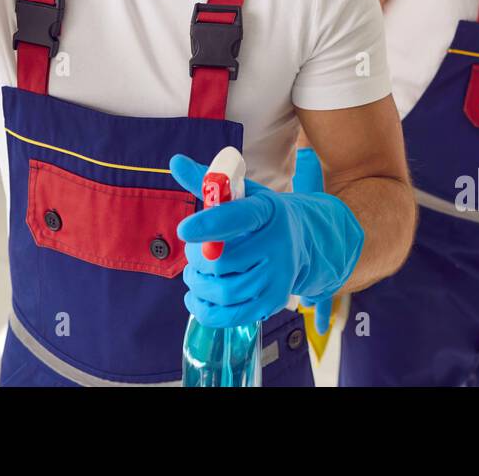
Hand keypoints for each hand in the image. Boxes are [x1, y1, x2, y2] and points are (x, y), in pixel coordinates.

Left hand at [170, 153, 363, 329]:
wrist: (303, 241)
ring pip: (224, 291)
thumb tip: (174, 162)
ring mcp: (277, 278)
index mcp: (267, 211)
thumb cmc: (261, 217)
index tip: (183, 229)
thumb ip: (207, 181)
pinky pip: (231, 316)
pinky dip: (205, 309)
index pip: (237, 216)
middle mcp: (276, 245)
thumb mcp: (242, 193)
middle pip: (222, 261)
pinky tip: (196, 296)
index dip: (209, 223)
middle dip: (195, 259)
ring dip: (197, 284)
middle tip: (191, 252)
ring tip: (193, 273)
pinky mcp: (272, 303)